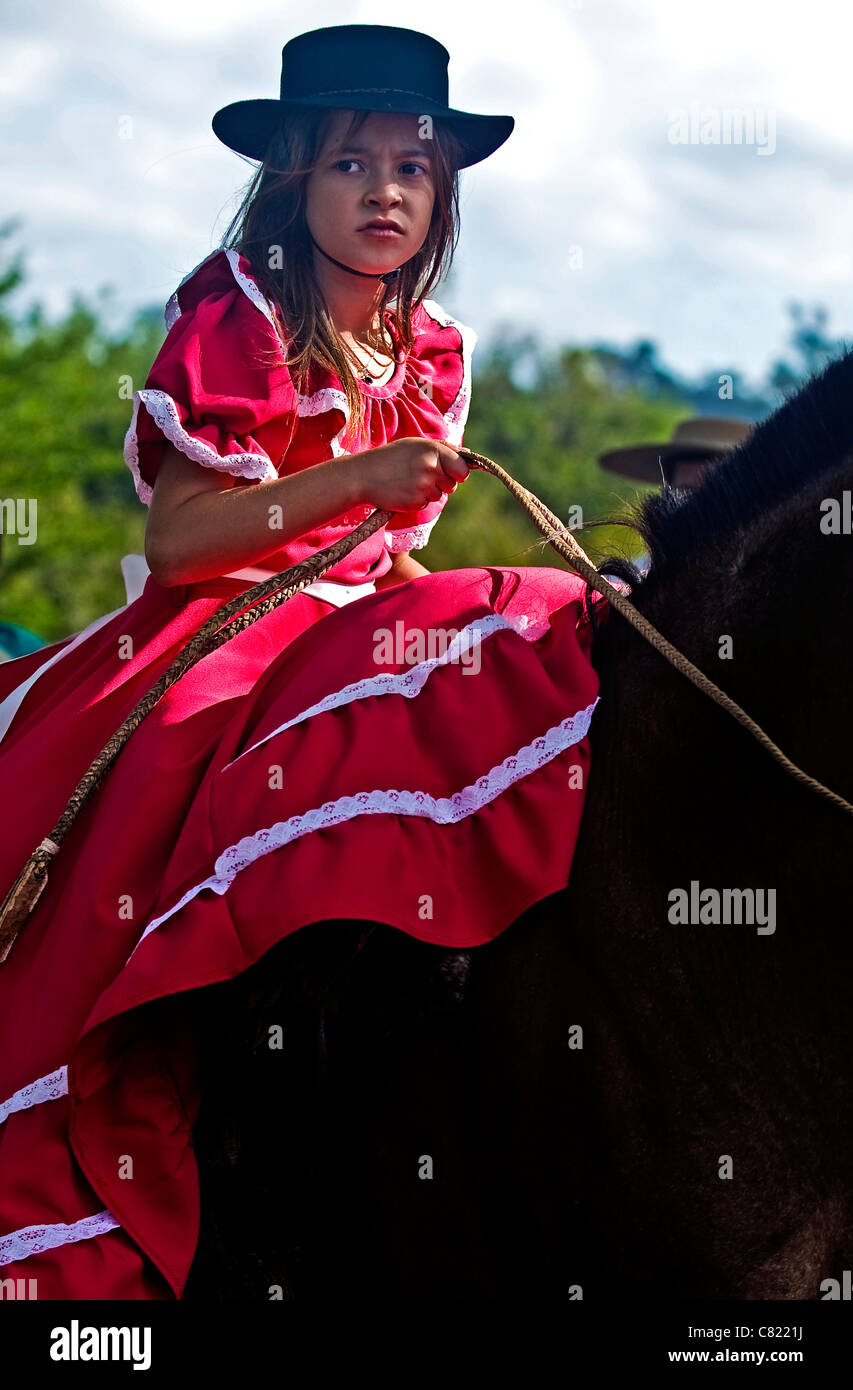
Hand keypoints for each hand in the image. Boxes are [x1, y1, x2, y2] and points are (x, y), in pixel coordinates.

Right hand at [351, 437, 469, 510]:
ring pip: (439, 495)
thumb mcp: (415, 444)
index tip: (449, 473)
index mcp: (433, 449)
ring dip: (428, 492)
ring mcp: (424, 485)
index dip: (458, 473)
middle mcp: (431, 466)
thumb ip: (443, 448)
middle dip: (440, 483)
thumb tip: (468, 454)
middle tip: (419, 476)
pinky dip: (416, 500)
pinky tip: (402, 491)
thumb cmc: (390, 458)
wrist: (363, 475)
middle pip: (452, 485)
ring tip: (408, 482)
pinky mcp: (416, 501)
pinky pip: (425, 504)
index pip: (463, 469)